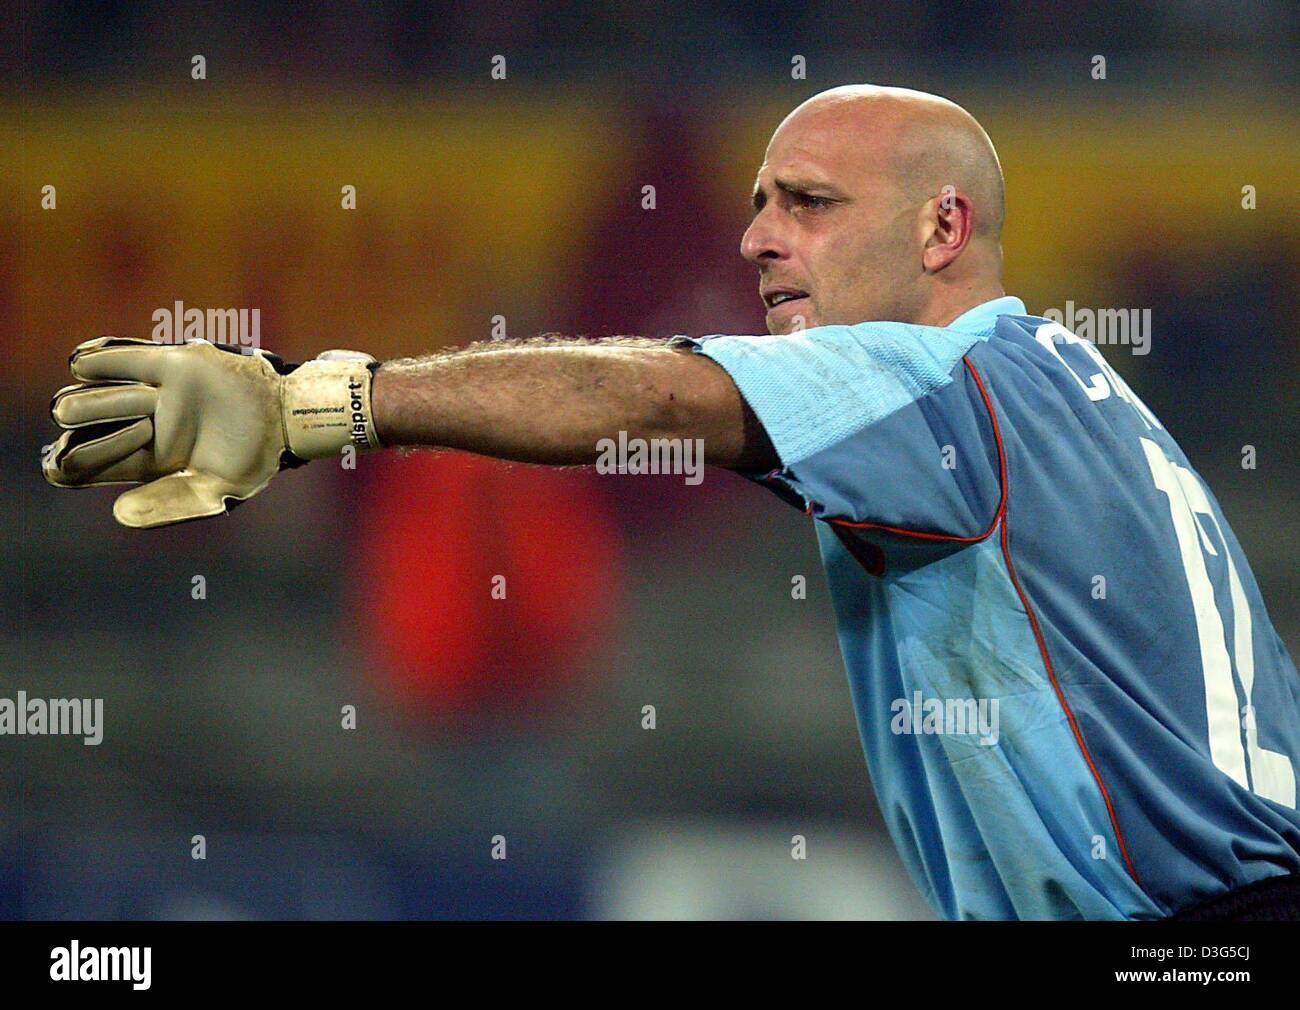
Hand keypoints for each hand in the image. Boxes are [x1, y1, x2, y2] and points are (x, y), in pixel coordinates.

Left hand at [44, 337, 381, 527]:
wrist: (287, 416)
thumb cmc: (255, 459)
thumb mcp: (214, 491)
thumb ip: (169, 504)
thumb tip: (118, 514)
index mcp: (153, 459)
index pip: (99, 462)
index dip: (71, 465)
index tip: (56, 468)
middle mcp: (149, 425)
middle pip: (95, 426)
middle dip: (77, 434)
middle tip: (65, 444)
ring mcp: (158, 393)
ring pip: (105, 394)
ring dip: (85, 401)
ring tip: (67, 411)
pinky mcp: (172, 364)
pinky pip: (126, 359)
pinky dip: (100, 360)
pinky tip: (81, 366)